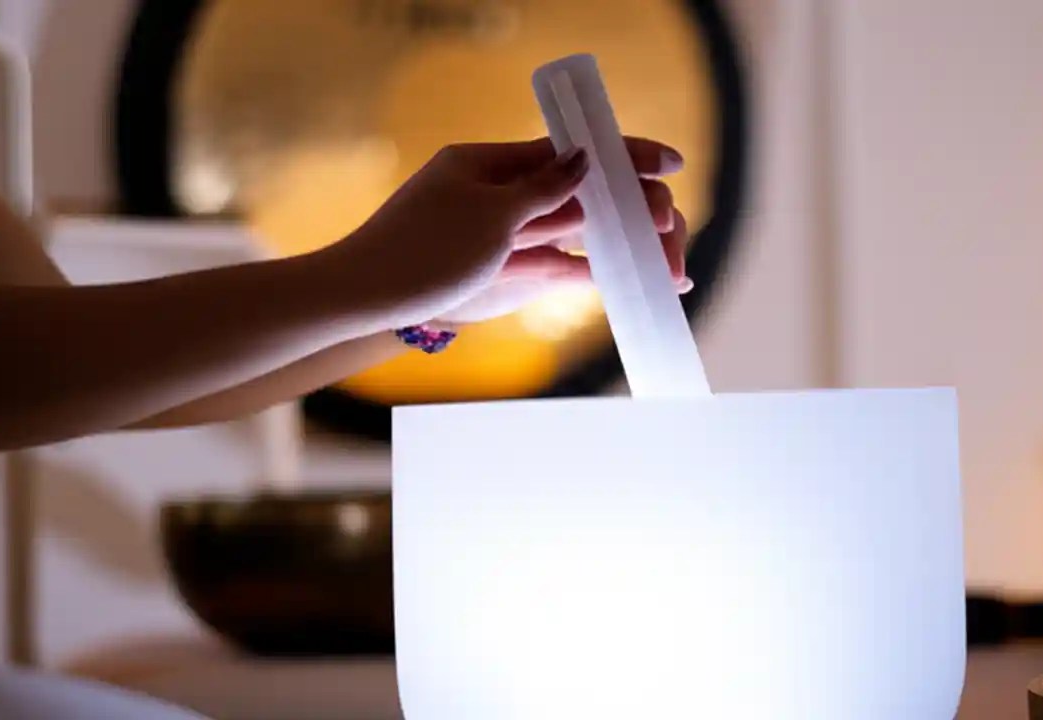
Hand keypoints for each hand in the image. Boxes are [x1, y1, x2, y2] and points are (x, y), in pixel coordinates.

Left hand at [331, 137, 688, 331]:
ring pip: (584, 232)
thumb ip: (542, 189)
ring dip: (626, 243)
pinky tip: (638, 279)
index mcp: (495, 166)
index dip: (623, 156)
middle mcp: (511, 197)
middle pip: (586, 193)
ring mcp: (515, 237)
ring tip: (668, 263)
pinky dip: (603, 272)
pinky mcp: (517, 274)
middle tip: (666, 227)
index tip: (670, 162)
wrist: (372, 302)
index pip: (571, 152)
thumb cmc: (420, 248)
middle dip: (633, 207)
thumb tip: (586, 158)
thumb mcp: (487, 213)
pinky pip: (569, 267)